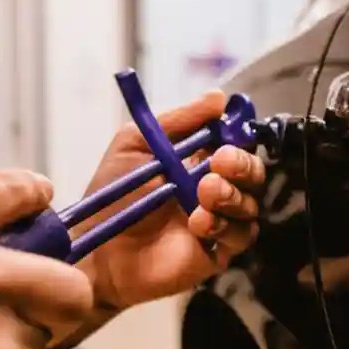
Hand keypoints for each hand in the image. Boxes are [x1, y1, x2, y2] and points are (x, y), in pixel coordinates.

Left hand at [79, 90, 265, 310]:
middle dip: (242, 164)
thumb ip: (177, 120)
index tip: (229, 131)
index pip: (235, 142)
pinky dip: (224, 225)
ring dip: (232, 194)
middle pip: (251, 172)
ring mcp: (217, 221)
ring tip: (205, 191)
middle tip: (221, 161)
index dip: (238, 135)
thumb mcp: (136, 144)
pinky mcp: (216, 252)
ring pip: (250, 204)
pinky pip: (240, 236)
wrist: (96, 248)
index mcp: (197, 159)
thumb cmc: (112, 194)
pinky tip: (198, 223)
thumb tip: (218, 96)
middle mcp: (213, 188)